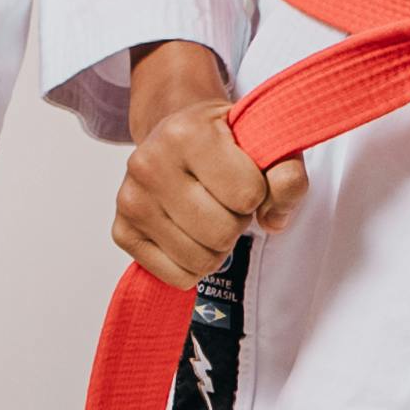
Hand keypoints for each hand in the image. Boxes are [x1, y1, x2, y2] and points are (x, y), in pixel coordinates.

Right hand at [112, 40, 306, 286]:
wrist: (176, 136)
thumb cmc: (224, 142)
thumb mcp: (265, 142)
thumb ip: (287, 175)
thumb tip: (274, 220)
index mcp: (186, 133)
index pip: (248, 195)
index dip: (257, 192)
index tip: (244, 176)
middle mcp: (149, 164)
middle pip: (222, 232)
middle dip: (237, 221)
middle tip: (226, 200)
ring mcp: (131, 199)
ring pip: (201, 260)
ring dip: (218, 247)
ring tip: (209, 214)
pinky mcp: (122, 231)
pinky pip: (177, 276)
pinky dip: (195, 266)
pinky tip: (191, 234)